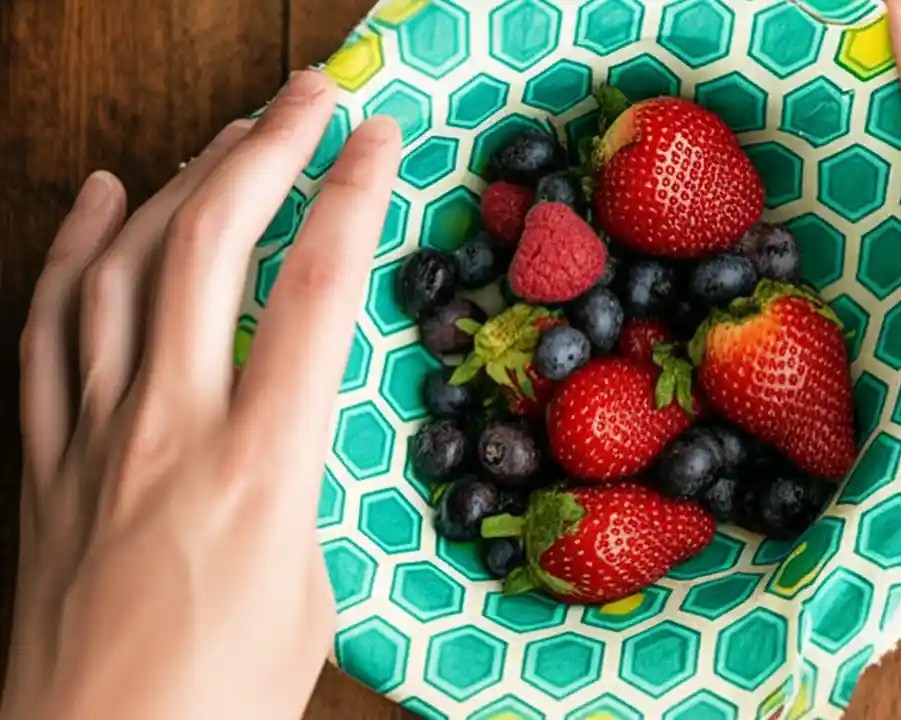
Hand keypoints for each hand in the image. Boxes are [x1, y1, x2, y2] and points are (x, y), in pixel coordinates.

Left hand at [4, 71, 399, 719]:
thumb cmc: (223, 699)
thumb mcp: (319, 587)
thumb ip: (309, 482)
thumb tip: (299, 418)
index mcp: (263, 470)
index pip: (319, 294)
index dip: (357, 196)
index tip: (384, 137)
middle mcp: (169, 431)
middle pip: (213, 248)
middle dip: (269, 149)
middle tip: (312, 95)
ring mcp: (93, 436)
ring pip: (124, 269)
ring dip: (182, 182)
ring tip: (230, 136)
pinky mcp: (43, 458)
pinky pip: (47, 328)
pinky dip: (70, 248)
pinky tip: (102, 197)